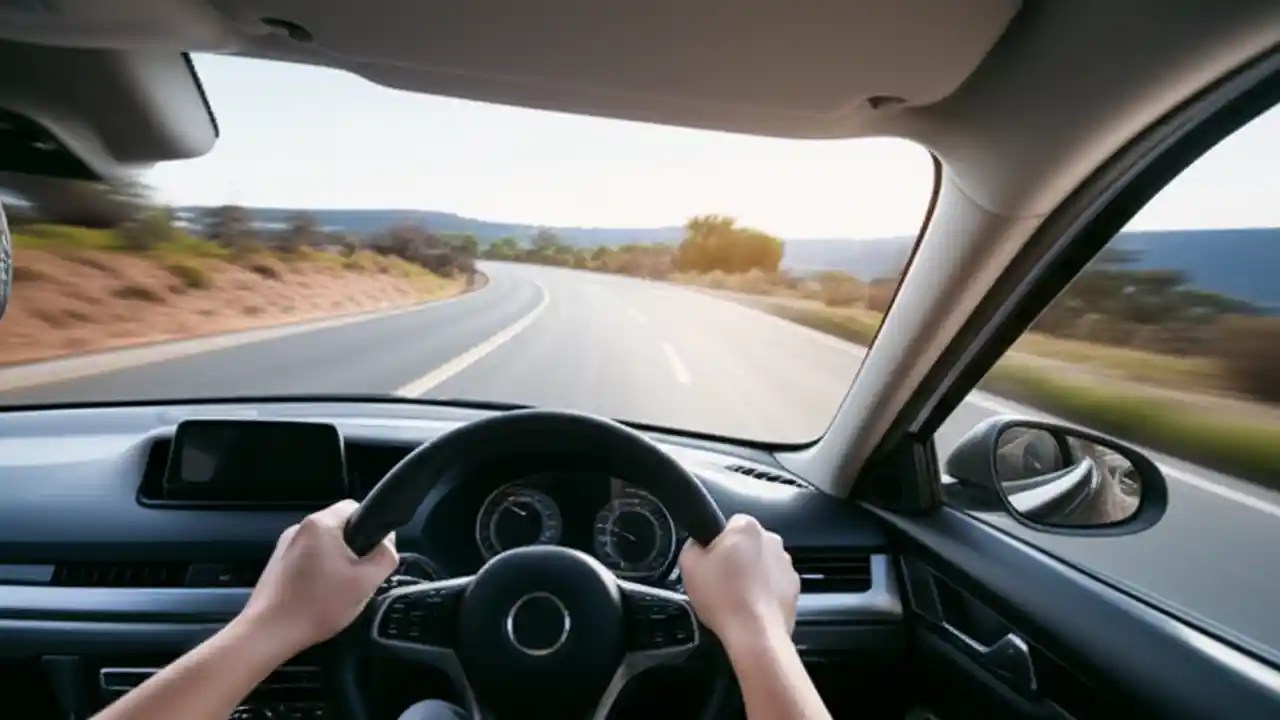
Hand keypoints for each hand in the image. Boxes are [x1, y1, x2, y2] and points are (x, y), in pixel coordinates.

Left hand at [240, 500, 397, 654]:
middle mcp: (300, 527)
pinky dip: (318, 571)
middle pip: (340, 527)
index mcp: (321, 524)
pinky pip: (308, 558)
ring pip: (324, 545)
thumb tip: (388, 542)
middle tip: (358, 577)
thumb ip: (385, 556)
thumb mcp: (366, 583)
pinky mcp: (277, 563)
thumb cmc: (317, 606)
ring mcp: (285, 545)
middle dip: (353, 549)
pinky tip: (318, 595)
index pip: (356, 507)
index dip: (372, 529)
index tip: (373, 555)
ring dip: (335, 561)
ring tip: (337, 590)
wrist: (269, 632)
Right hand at [678, 514, 798, 646]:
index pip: (729, 524)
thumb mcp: (689, 565)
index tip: (710, 561)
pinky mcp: (794, 587)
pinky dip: (763, 592)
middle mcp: (771, 540)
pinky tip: (749, 607)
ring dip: (750, 575)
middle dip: (735, 558)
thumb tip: (698, 546)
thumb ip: (693, 545)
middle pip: (747, 544)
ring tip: (734, 597)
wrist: (754, 634)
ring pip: (761, 564)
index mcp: (746, 527)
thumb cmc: (724, 598)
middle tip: (719, 580)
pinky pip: (774, 583)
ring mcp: (786, 564)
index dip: (717, 543)